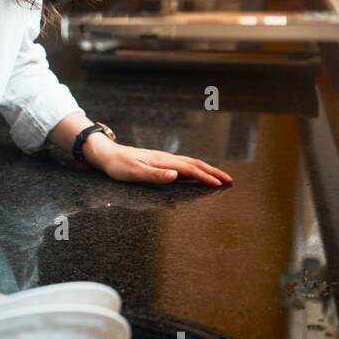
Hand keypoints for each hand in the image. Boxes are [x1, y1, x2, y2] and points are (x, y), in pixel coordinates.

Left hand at [85, 138, 231, 187]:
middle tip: (230, 181)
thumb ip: (155, 175)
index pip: (189, 170)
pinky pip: (184, 165)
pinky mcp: (161, 162)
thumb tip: (176, 175)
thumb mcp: (134, 172)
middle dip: (214, 172)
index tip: (220, 185)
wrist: (108, 154)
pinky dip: (197, 170)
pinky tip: (199, 175)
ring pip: (191, 164)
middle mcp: (167, 159)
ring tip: (220, 178)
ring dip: (208, 170)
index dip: (205, 177)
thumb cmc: (119, 166)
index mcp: (163, 161)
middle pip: (196, 164)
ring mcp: (165, 160)